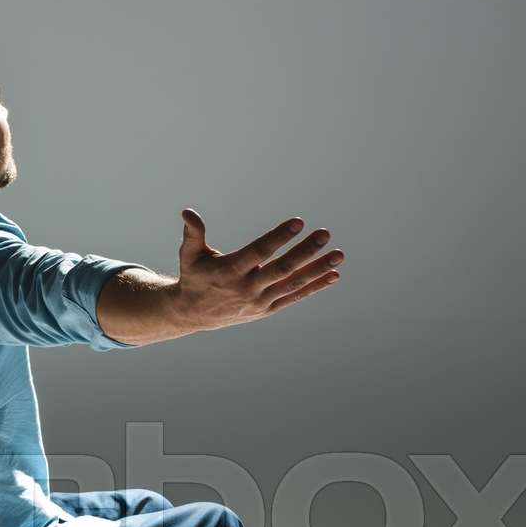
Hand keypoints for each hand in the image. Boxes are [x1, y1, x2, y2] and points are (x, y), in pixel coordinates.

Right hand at [174, 210, 343, 329]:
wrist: (192, 314)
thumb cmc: (194, 276)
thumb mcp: (189, 255)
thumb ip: (193, 234)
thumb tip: (187, 212)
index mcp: (229, 271)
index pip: (259, 252)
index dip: (279, 237)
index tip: (298, 222)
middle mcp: (246, 288)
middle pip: (281, 269)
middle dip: (305, 251)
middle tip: (324, 233)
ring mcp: (258, 301)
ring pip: (292, 284)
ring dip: (317, 269)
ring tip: (338, 254)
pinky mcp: (266, 309)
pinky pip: (294, 296)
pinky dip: (314, 287)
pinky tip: (333, 275)